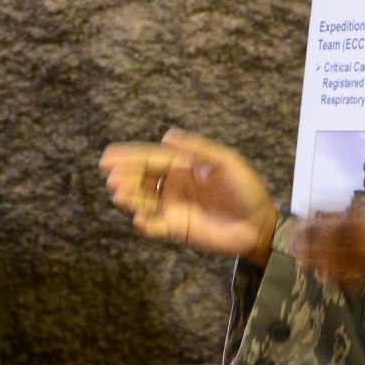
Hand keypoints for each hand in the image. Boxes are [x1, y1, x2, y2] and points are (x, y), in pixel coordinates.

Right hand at [99, 129, 278, 261]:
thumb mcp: (225, 162)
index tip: (107, 157)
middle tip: (112, 179)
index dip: (129, 157)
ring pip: (144, 200)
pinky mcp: (177, 227)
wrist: (256, 223)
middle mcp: (173, 185)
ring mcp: (173, 207)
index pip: (150, 158)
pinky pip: (156, 225)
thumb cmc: (244, 189)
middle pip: (142, 179)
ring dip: (130, 197)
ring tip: (119, 195)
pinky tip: (139, 220)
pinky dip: (146, 223)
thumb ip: (197, 149)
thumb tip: (167, 136)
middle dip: (125, 177)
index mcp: (182, 165)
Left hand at [292, 168, 364, 288]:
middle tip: (293, 237)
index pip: (351, 215)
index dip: (326, 214)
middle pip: (342, 241)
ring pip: (349, 262)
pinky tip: (329, 276)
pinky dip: (345, 277)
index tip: (306, 210)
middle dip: (316, 239)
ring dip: (322, 259)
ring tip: (300, 258)